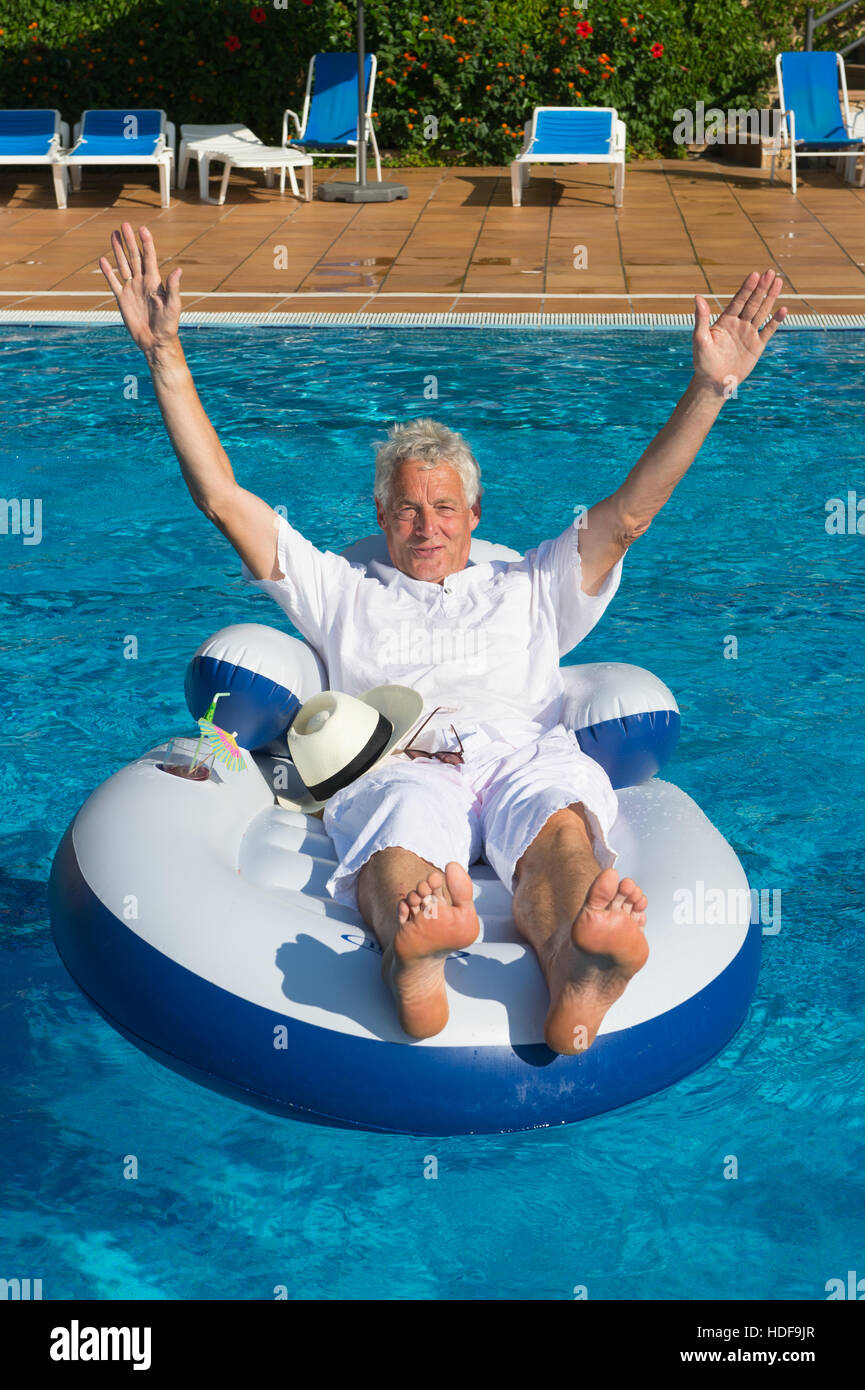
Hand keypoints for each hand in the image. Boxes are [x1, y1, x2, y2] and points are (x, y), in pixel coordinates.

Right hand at [99, 223, 181, 359]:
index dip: (146, 243)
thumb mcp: (173, 306)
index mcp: (155, 282)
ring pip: (123, 265)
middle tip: (124, 225)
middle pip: (134, 257)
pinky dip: (108, 272)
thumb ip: (173, 288)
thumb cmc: (169, 325)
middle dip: (130, 241)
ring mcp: (131, 289)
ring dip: (118, 250)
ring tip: (114, 234)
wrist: (155, 341)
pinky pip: (113, 282)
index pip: (149, 258)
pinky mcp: (122, 299)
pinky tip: (103, 260)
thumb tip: (178, 270)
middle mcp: (142, 282)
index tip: (142, 228)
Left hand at [692, 269, 786, 393]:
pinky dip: (775, 321)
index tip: (754, 275)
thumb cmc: (703, 362)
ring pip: (762, 312)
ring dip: (770, 298)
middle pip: (753, 303)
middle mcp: (739, 324)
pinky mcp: (757, 346)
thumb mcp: (700, 339)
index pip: (738, 301)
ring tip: (778, 282)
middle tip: (770, 272)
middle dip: (761, 288)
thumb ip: (701, 318)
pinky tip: (783, 309)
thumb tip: (697, 297)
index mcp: (725, 321)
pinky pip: (768, 331)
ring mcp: (749, 334)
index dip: (746, 288)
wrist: (714, 383)